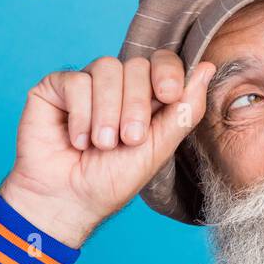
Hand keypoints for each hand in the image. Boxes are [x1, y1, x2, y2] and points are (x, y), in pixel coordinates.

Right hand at [0, 51, 214, 246]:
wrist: (69, 200)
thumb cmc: (112, 180)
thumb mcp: (157, 148)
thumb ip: (183, 111)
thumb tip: (208, 68)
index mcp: (145, 97)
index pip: (163, 62)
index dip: (168, 72)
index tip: (168, 95)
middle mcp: (117, 85)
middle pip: (137, 65)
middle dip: (136, 105)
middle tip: (128, 139)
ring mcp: (86, 83)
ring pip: (106, 68)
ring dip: (108, 112)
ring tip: (102, 145)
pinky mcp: (55, 88)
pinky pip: (75, 81)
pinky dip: (80, 115)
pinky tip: (77, 140)